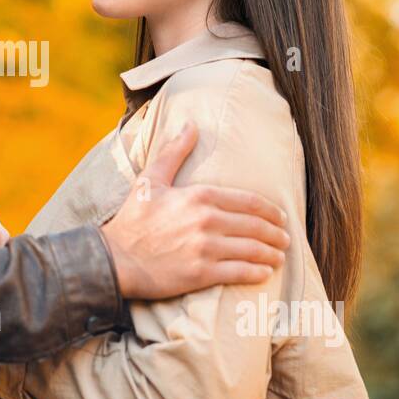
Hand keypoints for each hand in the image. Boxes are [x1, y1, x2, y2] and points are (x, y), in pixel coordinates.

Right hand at [100, 121, 289, 298]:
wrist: (114, 259)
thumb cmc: (131, 220)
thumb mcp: (149, 180)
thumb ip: (174, 152)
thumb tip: (191, 125)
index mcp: (199, 196)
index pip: (249, 202)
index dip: (270, 211)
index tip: (280, 217)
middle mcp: (207, 221)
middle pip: (256, 226)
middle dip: (276, 233)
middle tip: (285, 239)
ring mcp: (206, 248)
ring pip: (252, 249)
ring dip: (271, 254)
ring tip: (279, 257)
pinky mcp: (202, 273)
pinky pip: (240, 272)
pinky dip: (257, 272)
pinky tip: (265, 273)